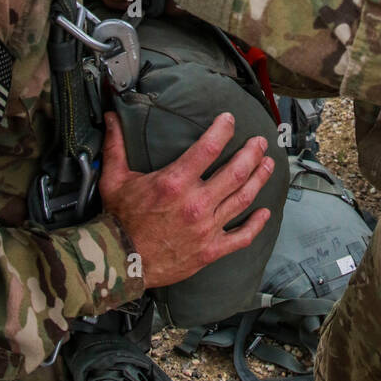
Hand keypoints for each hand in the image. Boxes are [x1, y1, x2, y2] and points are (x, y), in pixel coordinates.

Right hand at [99, 110, 273, 286]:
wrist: (120, 263)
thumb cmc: (118, 220)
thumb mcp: (114, 179)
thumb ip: (116, 146)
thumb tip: (111, 117)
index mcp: (174, 183)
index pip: (208, 148)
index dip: (223, 129)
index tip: (230, 119)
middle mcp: (195, 203)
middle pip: (235, 171)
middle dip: (252, 153)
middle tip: (261, 141)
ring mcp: (206, 228)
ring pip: (242, 198)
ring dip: (259, 179)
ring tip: (268, 164)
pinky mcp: (210, 250)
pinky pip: (241, 237)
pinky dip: (256, 224)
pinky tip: (265, 212)